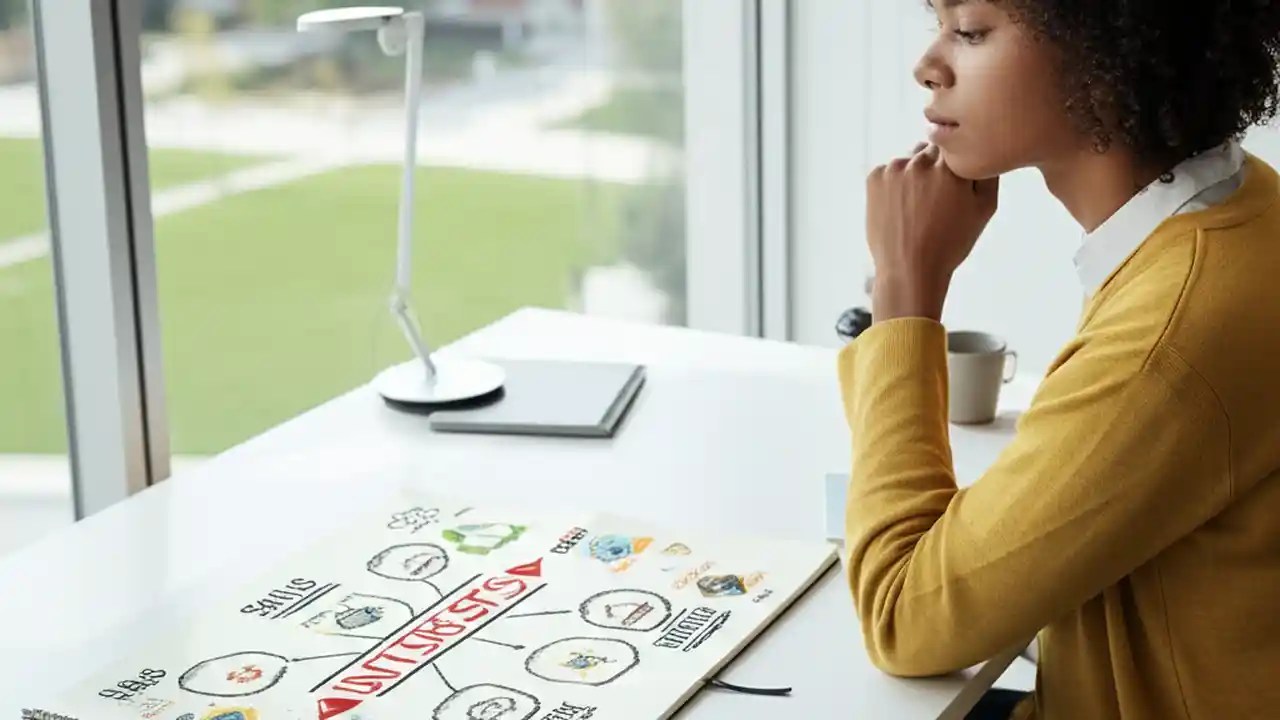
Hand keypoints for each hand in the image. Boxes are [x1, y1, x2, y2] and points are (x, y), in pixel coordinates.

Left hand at [866, 143, 998, 321]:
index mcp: (951, 166)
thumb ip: (988, 171)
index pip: (956, 145)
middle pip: (931, 150)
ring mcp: (895, 169)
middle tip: (935, 199)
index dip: (955, 163)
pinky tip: (900, 209)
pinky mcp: (875, 178)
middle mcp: (921, 161)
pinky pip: (888, 171)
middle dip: (935, 167)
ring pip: (909, 160)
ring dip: (913, 174)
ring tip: (917, 207)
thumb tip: (983, 146)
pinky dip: (893, 184)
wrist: (909, 269)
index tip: (954, 183)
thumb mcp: (985, 209)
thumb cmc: (951, 243)